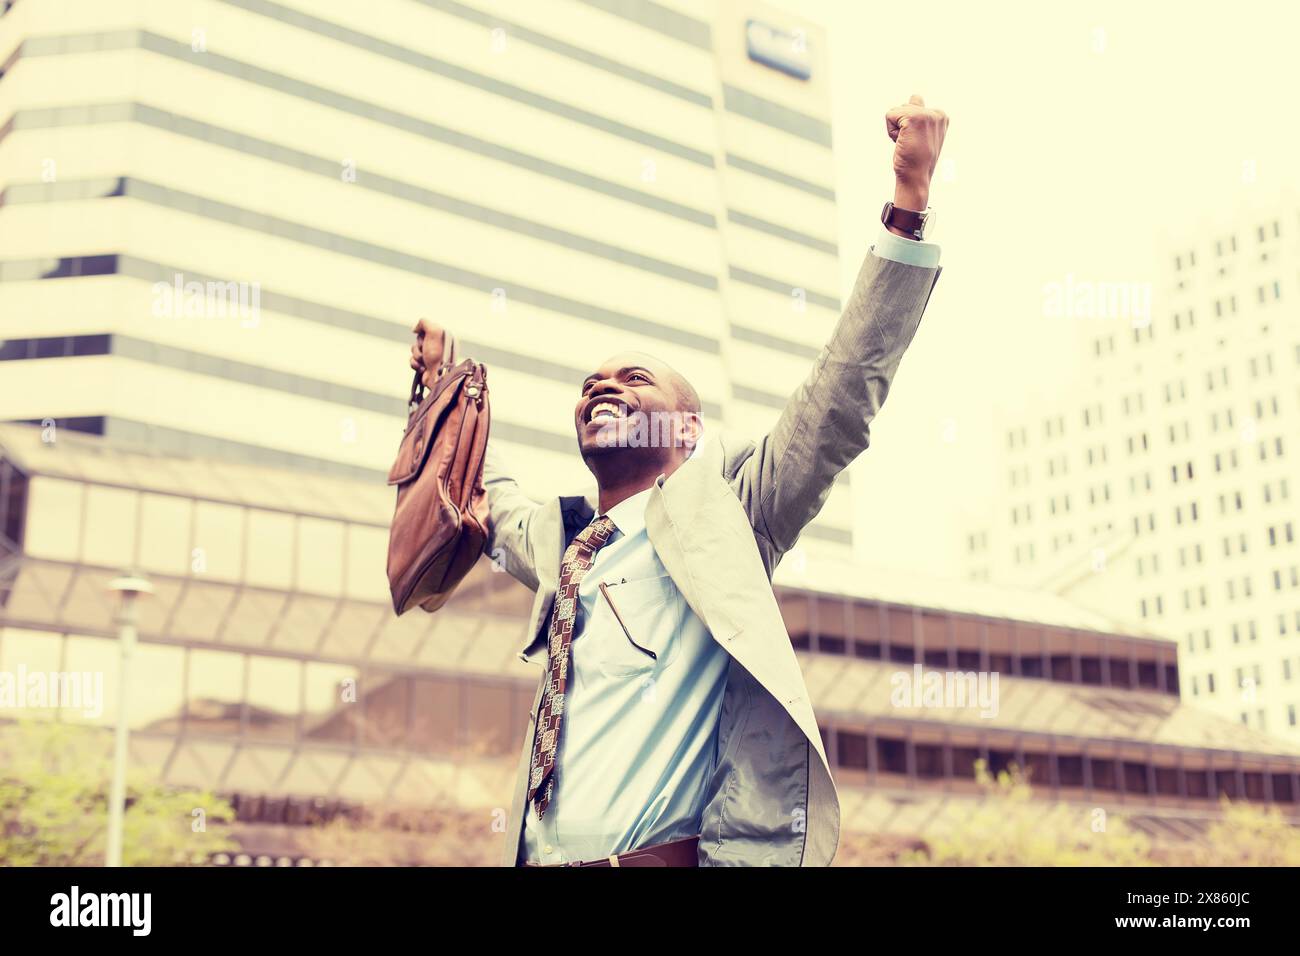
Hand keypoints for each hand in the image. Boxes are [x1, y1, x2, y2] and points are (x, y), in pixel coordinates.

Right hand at [409, 317, 446, 387]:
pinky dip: (415, 364)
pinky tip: (422, 368)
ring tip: (424, 362)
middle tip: (425, 351)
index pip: (425, 330)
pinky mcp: (424, 366)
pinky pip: (413, 361)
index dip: (422, 334)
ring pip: (414, 350)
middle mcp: (437, 346)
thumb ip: (424, 322)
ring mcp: (431, 357)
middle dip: (418, 346)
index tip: (426, 338)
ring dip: (416, 356)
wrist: (439, 377)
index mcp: (442, 337)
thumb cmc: (438, 354)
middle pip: (418, 340)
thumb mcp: (434, 331)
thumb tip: (415, 329)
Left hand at [885, 94, 947, 213]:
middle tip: (910, 144)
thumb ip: (920, 115)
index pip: (914, 105)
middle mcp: (937, 113)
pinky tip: (901, 142)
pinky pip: (890, 115)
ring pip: (896, 111)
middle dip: (901, 125)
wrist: (916, 178)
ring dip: (895, 129)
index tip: (917, 142)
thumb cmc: (916, 161)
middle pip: (904, 107)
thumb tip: (915, 96)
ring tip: (907, 143)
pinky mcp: (913, 118)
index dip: (908, 126)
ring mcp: (926, 115)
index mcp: (941, 116)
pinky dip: (890, 131)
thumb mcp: (922, 134)